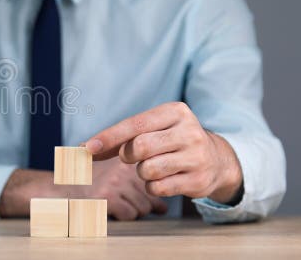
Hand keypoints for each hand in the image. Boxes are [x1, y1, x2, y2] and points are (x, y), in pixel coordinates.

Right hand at [0, 157, 166, 219]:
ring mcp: (115, 181)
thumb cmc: (89, 182)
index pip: (156, 172)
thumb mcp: (113, 170)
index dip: (152, 188)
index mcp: (126, 156)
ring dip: (134, 210)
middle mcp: (122, 165)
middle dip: (145, 202)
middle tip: (127, 199)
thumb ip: (138, 178)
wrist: (59, 188)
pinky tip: (110, 208)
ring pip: (144, 206)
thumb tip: (163, 206)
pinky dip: (122, 215)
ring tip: (118, 203)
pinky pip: (130, 214)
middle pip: (153, 192)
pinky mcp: (107, 197)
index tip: (143, 192)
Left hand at [84, 102, 242, 203]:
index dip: (108, 137)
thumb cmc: (171, 141)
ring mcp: (196, 156)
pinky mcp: (198, 180)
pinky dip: (153, 187)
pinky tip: (165, 179)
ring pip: (148, 170)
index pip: (135, 124)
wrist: (216, 160)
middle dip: (128, 156)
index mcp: (175, 111)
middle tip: (132, 157)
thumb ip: (121, 138)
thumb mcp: (153, 129)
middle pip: (140, 147)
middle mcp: (189, 131)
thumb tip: (84, 149)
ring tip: (153, 167)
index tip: (87, 148)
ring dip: (142, 173)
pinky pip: (158, 188)